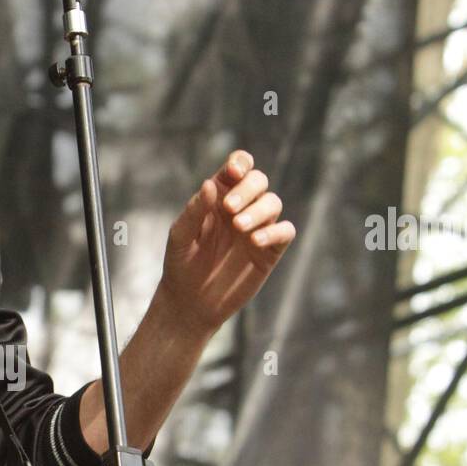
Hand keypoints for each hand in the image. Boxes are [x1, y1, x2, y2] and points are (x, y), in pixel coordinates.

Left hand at [157, 149, 295, 336]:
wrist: (189, 302)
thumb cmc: (181, 264)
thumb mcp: (180, 236)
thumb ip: (195, 210)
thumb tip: (211, 184)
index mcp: (219, 197)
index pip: (238, 167)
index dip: (240, 163)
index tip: (232, 172)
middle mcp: (241, 208)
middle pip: (259, 181)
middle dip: (247, 189)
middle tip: (229, 208)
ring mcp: (257, 228)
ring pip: (273, 203)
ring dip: (259, 210)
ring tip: (239, 227)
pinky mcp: (269, 251)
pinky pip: (286, 231)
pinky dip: (276, 231)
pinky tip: (255, 241)